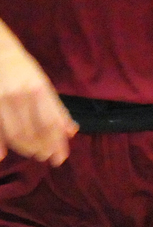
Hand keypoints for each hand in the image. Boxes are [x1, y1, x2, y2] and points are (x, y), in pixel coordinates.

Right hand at [0, 47, 75, 165]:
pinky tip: (3, 155)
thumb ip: (56, 108)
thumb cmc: (22, 69)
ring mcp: (2, 99)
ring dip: (26, 148)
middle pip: (34, 132)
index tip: (60, 157)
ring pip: (16, 134)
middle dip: (42, 148)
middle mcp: (21, 95)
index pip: (52, 124)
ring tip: (33, 153)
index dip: (57, 144)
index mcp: (39, 89)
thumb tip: (71, 132)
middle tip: (45, 156)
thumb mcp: (43, 83)